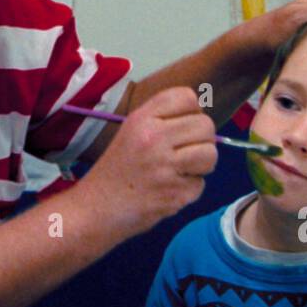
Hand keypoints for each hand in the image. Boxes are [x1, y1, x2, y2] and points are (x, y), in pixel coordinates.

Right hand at [77, 87, 216, 238]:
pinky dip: (189, 189)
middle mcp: (154, 138)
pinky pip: (200, 184)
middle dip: (202, 140)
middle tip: (185, 152)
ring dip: (202, 164)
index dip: (191, 111)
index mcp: (142, 119)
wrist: (95, 208)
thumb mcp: (131, 131)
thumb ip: (161, 119)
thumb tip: (200, 118)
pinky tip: (169, 190)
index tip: (182, 125)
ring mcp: (165, 167)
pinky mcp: (174, 194)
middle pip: (205, 126)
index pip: (187, 97)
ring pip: (210, 154)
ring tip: (182, 170)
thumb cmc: (116, 168)